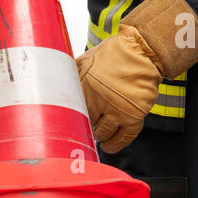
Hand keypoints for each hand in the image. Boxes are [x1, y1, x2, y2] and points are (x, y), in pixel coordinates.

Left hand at [75, 27, 161, 152]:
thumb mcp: (86, 59)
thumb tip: (55, 81)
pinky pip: (124, 137)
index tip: (70, 121)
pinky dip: (116, 144)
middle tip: (86, 126)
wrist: (141, 51)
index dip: (72, 117)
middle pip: (87, 123)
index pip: (72, 110)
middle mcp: (99, 100)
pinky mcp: (134, 116)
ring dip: (100, 135)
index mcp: (84, 85)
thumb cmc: (114, 53)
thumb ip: (72, 74)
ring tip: (98, 135)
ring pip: (103, 132)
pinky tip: (109, 146)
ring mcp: (117, 110)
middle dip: (86, 125)